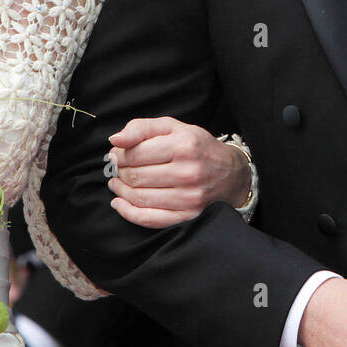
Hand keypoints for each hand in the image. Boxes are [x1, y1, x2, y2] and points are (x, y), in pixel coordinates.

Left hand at [106, 116, 250, 227]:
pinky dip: (128, 212)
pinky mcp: (188, 217)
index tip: (115, 155)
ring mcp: (189, 198)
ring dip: (120, 191)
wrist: (231, 173)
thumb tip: (115, 140)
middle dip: (118, 172)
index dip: (117, 155)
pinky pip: (149, 219)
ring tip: (117, 183)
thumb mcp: (173, 127)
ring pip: (139, 198)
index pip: (134, 154)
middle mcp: (188, 172)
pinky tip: (120, 203)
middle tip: (115, 169)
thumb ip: (141, 128)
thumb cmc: (197, 147)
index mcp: (183, 146)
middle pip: (135, 176)